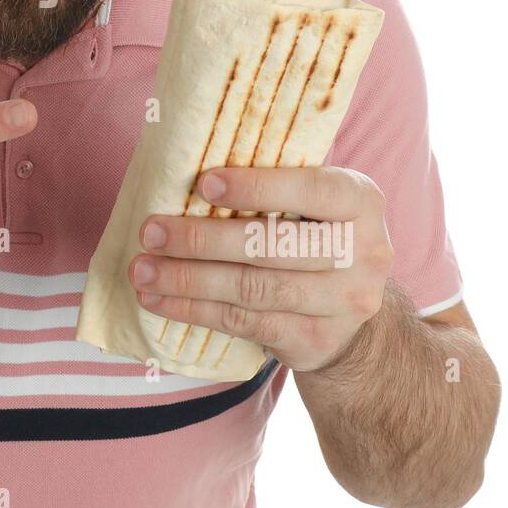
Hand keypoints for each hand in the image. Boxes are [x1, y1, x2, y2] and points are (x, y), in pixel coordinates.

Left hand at [127, 166, 393, 372]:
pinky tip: (159, 300)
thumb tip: (190, 166)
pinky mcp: (316, 341)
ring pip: (252, 289)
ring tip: (142, 269)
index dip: (256, 188)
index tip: (202, 185)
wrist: (354, 321)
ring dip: (188, 280)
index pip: (311, 190)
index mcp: (361, 200)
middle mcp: (364, 252)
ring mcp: (344, 302)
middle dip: (202, 239)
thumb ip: (273, 183)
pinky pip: (245, 323)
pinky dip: (195, 310)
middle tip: (151, 232)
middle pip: (271, 246)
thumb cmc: (314, 235)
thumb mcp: (313, 203)